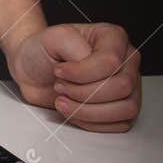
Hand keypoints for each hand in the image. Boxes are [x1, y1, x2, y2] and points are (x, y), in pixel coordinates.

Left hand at [8, 23, 141, 130]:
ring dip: (88, 110)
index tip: (58, 71)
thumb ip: (72, 43)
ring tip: (63, 101)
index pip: (111, 61)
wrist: (33, 71)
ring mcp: (129, 86)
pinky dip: (91, 122)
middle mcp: (126, 61)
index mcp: (113, 37)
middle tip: (60, 86)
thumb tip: (89, 61)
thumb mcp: (52, 37)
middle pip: (122, 86)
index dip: (82, 73)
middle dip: (83, 92)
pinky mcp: (123, 109)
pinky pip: (119, 124)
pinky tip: (72, 111)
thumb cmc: (43, 51)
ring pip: (126, 108)